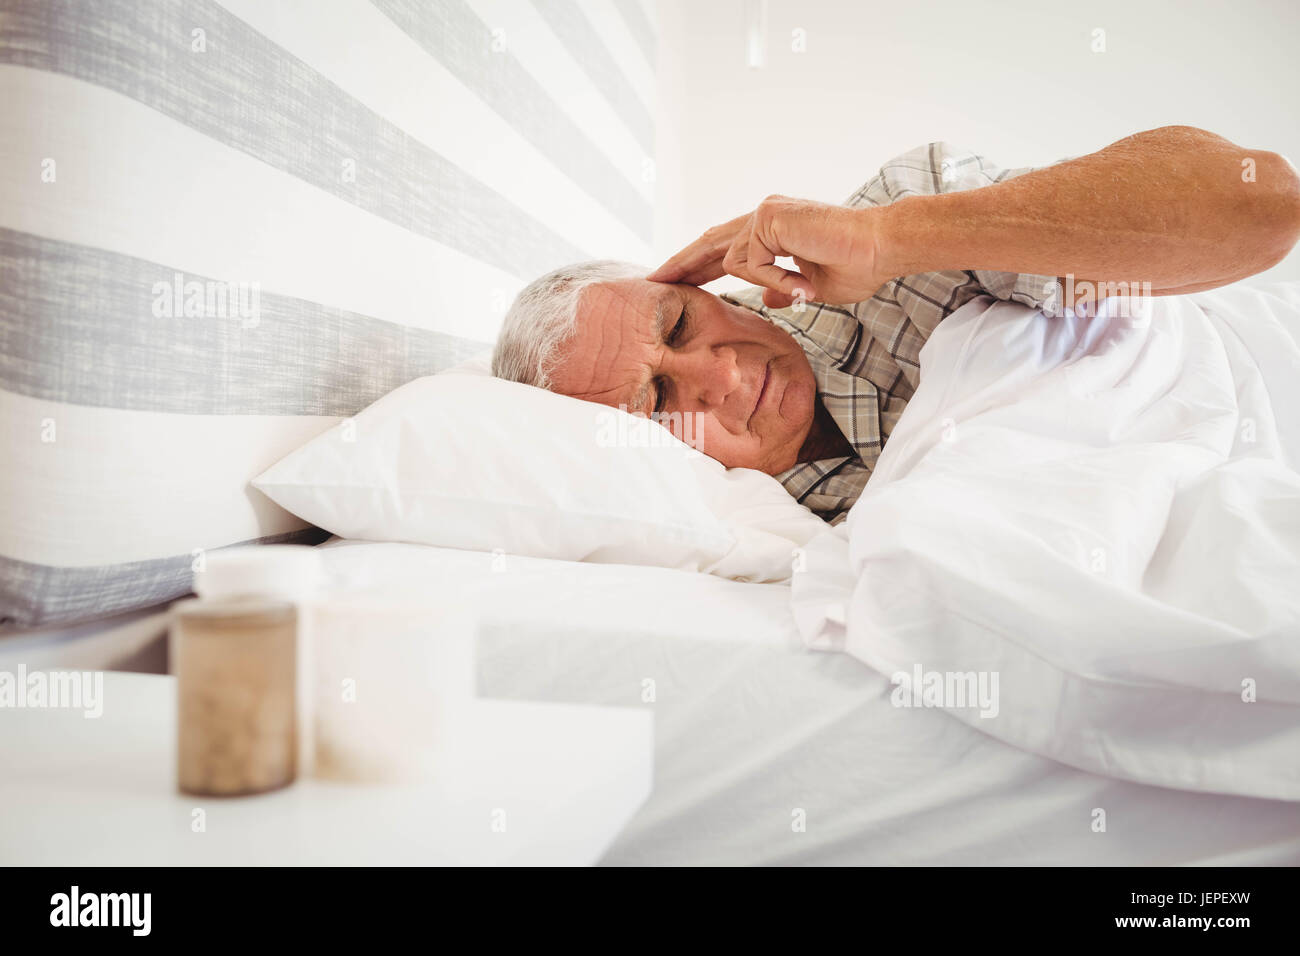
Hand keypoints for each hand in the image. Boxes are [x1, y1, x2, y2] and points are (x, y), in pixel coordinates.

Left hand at [646, 196, 890, 306]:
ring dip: (768, 283)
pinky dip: (775, 280)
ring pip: (734, 262)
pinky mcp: (768, 217)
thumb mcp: (812, 287)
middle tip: (654, 279)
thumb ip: (783, 289)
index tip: (675, 279)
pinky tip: (803, 281)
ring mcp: (765, 212)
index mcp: (774, 227)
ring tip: (805, 287)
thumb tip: (765, 300)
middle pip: (710, 241)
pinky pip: (751, 264)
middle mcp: (764, 214)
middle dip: (682, 263)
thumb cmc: (858, 265)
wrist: (882, 248)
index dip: (698, 264)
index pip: (725, 247)